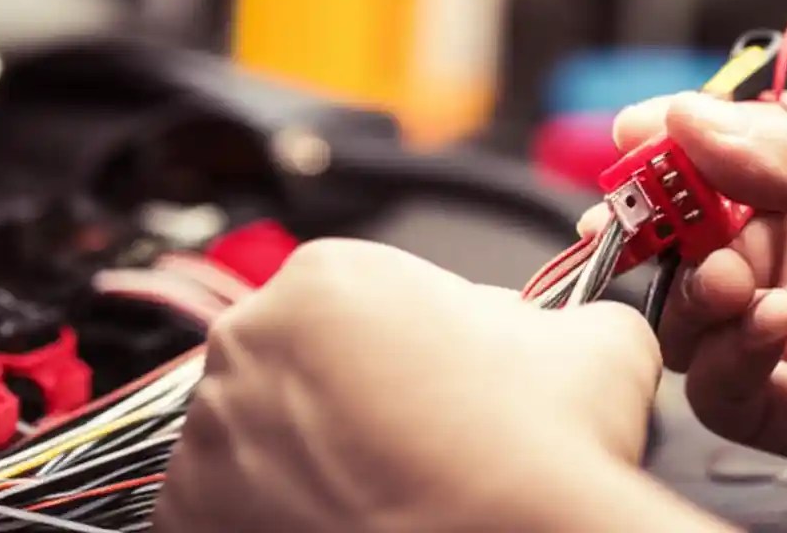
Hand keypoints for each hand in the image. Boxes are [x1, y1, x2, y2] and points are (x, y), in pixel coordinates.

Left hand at [153, 240, 728, 532]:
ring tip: (389, 493)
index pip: (361, 300)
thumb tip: (571, 323)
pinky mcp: (191, 520)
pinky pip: (231, 510)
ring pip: (262, 437)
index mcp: (329, 278)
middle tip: (416, 443)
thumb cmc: (542, 450)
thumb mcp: (595, 340)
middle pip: (300, 364)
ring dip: (309, 457)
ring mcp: (212, 438)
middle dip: (351, 397)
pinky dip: (276, 518)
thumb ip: (570, 312)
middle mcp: (249, 345)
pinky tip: (349, 523)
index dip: (411, 344)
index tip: (438, 383)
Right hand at [585, 91, 786, 509]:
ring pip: (692, 318)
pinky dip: (725, 363)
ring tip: (731, 281)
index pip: (721, 151)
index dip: (670, 146)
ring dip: (689, 297)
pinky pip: (730, 392)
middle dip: (660, 228)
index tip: (633, 142)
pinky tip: (771, 331)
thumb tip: (685, 117)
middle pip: (690, 237)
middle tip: (653, 223)